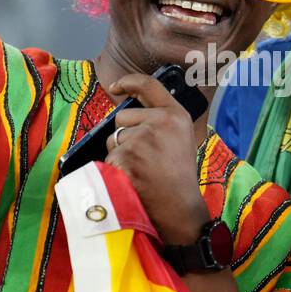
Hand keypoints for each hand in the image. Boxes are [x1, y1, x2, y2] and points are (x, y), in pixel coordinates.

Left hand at [103, 73, 210, 245]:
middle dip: (124, 136)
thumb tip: (133, 115)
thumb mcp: (181, 140)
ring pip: (113, 139)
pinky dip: (115, 170)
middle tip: (144, 159)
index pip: (148, 84)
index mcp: (177, 115)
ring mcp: (142, 138)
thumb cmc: (179, 179)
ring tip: (140, 172)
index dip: (129, 82)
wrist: (180, 209)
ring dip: (119, 154)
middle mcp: (160, 121)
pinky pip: (109, 158)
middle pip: (122, 118)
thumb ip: (162, 123)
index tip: (116, 87)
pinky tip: (133, 180)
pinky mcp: (127, 155)